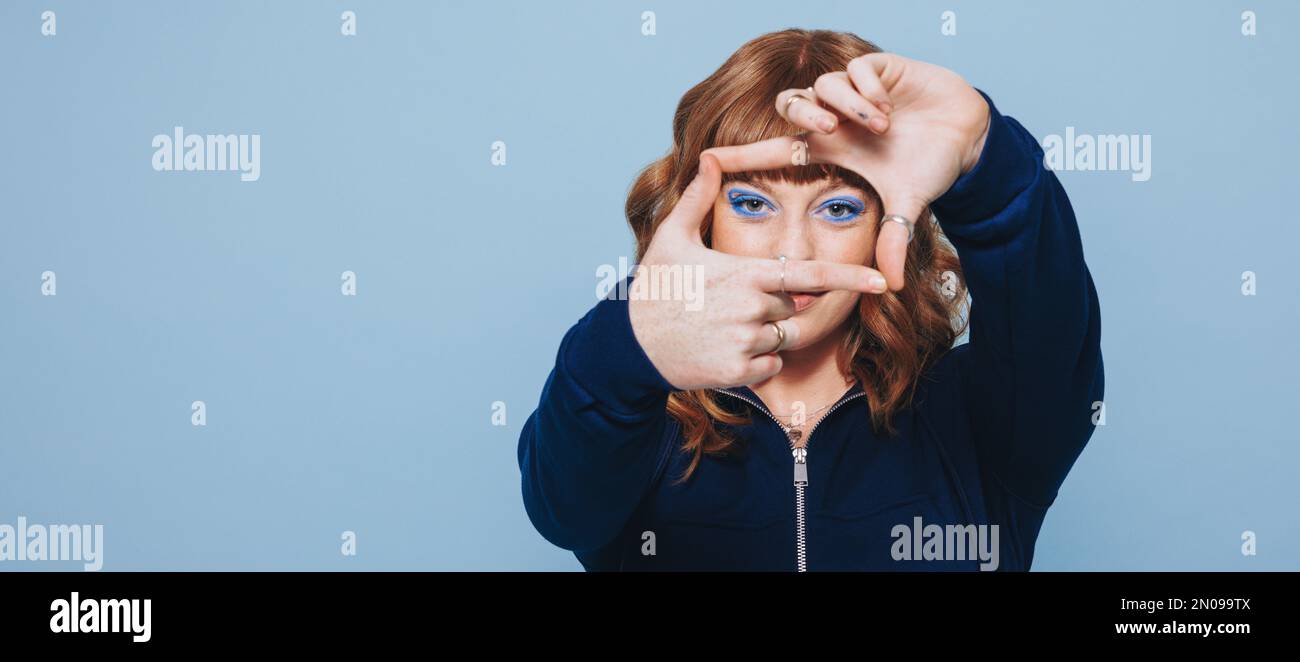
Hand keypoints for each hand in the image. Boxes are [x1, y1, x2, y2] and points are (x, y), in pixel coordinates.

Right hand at [628, 153, 888, 390]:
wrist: (628, 343)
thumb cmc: (652, 286)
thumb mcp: (671, 237)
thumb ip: (698, 197)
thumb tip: (710, 157)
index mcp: (745, 274)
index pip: (809, 276)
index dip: (848, 279)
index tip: (880, 281)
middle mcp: (751, 309)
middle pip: (791, 305)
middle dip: (770, 304)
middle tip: (726, 304)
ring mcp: (746, 343)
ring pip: (780, 336)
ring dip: (762, 333)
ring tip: (720, 326)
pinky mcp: (738, 373)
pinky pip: (769, 366)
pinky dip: (754, 361)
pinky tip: (721, 349)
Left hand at [702, 52, 990, 290]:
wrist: (970, 134)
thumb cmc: (931, 165)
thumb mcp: (908, 206)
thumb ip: (893, 241)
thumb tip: (890, 286)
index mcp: (833, 147)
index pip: (776, 149)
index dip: (743, 155)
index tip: (706, 160)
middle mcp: (838, 117)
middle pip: (792, 105)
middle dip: (804, 114)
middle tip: (830, 130)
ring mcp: (857, 92)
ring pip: (824, 85)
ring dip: (847, 104)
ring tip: (879, 125)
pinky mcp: (882, 68)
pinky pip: (857, 69)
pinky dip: (869, 87)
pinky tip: (889, 105)